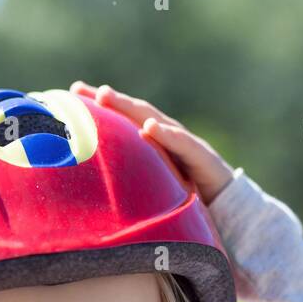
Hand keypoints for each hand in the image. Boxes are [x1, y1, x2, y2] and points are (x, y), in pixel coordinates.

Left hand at [70, 81, 235, 205]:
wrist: (230, 211)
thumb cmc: (187, 201)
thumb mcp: (152, 193)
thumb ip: (129, 186)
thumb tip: (89, 193)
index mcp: (155, 145)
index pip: (124, 120)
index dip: (101, 107)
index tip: (72, 93)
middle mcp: (169, 138)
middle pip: (135, 113)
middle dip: (111, 100)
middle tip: (84, 90)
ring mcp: (186, 145)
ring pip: (155, 121)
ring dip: (130, 108)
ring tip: (107, 96)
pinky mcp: (204, 158)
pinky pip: (184, 145)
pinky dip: (167, 136)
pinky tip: (149, 128)